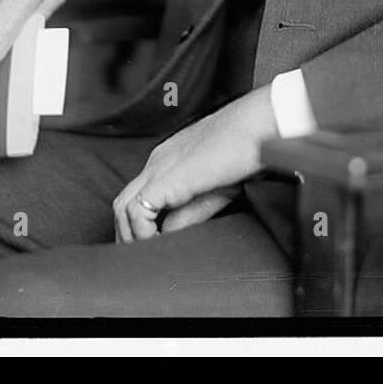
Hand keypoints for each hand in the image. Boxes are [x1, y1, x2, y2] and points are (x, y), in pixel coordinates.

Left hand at [113, 87, 278, 242]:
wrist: (260, 125)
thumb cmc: (246, 150)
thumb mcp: (213, 190)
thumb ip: (188, 213)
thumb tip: (167, 234)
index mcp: (168, 161)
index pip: (138, 199)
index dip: (139, 229)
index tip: (152, 248)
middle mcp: (158, 162)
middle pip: (123, 204)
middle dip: (129, 236)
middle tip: (145, 258)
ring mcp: (159, 167)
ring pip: (122, 208)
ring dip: (133, 237)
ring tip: (153, 255)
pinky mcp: (167, 177)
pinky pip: (137, 210)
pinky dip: (142, 233)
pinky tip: (160, 243)